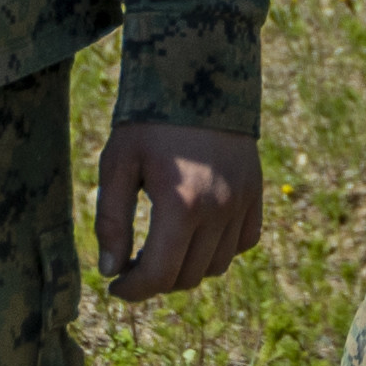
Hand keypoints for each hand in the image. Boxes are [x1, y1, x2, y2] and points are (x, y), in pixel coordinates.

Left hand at [98, 118, 261, 301]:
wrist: (198, 74)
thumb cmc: (149, 119)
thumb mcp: (117, 165)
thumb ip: (112, 221)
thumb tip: (110, 271)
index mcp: (180, 206)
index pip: (159, 275)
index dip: (134, 291)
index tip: (115, 287)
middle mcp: (218, 211)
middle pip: (187, 276)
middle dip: (155, 280)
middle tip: (132, 264)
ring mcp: (242, 203)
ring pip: (216, 265)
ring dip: (186, 268)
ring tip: (162, 248)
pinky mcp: (255, 192)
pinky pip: (243, 242)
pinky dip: (219, 250)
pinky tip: (195, 235)